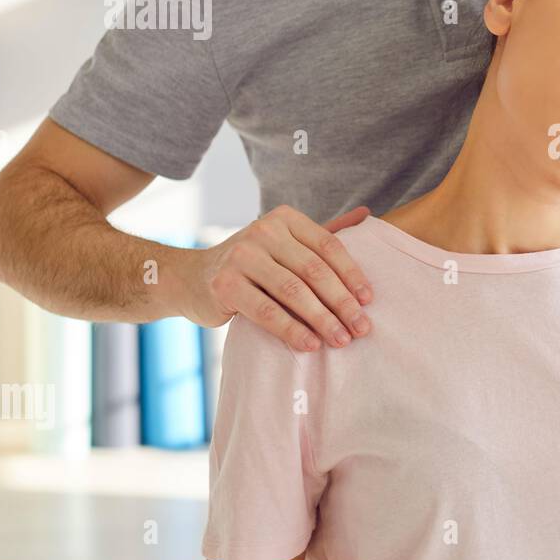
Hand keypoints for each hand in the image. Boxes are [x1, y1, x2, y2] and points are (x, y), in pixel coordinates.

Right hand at [180, 204, 374, 351]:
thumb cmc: (251, 265)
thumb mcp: (283, 244)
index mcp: (284, 219)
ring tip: (341, 339)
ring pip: (293, 292)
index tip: (369, 301)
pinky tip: (311, 345)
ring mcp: (241, 256)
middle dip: (342, 302)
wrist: (190, 279)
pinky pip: (267, 311)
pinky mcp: (225, 285)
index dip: (352, 274)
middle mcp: (263, 231)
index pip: (328, 246)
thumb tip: (366, 214)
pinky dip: (292, 330)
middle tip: (362, 328)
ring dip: (322, 319)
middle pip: (314, 270)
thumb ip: (320, 235)